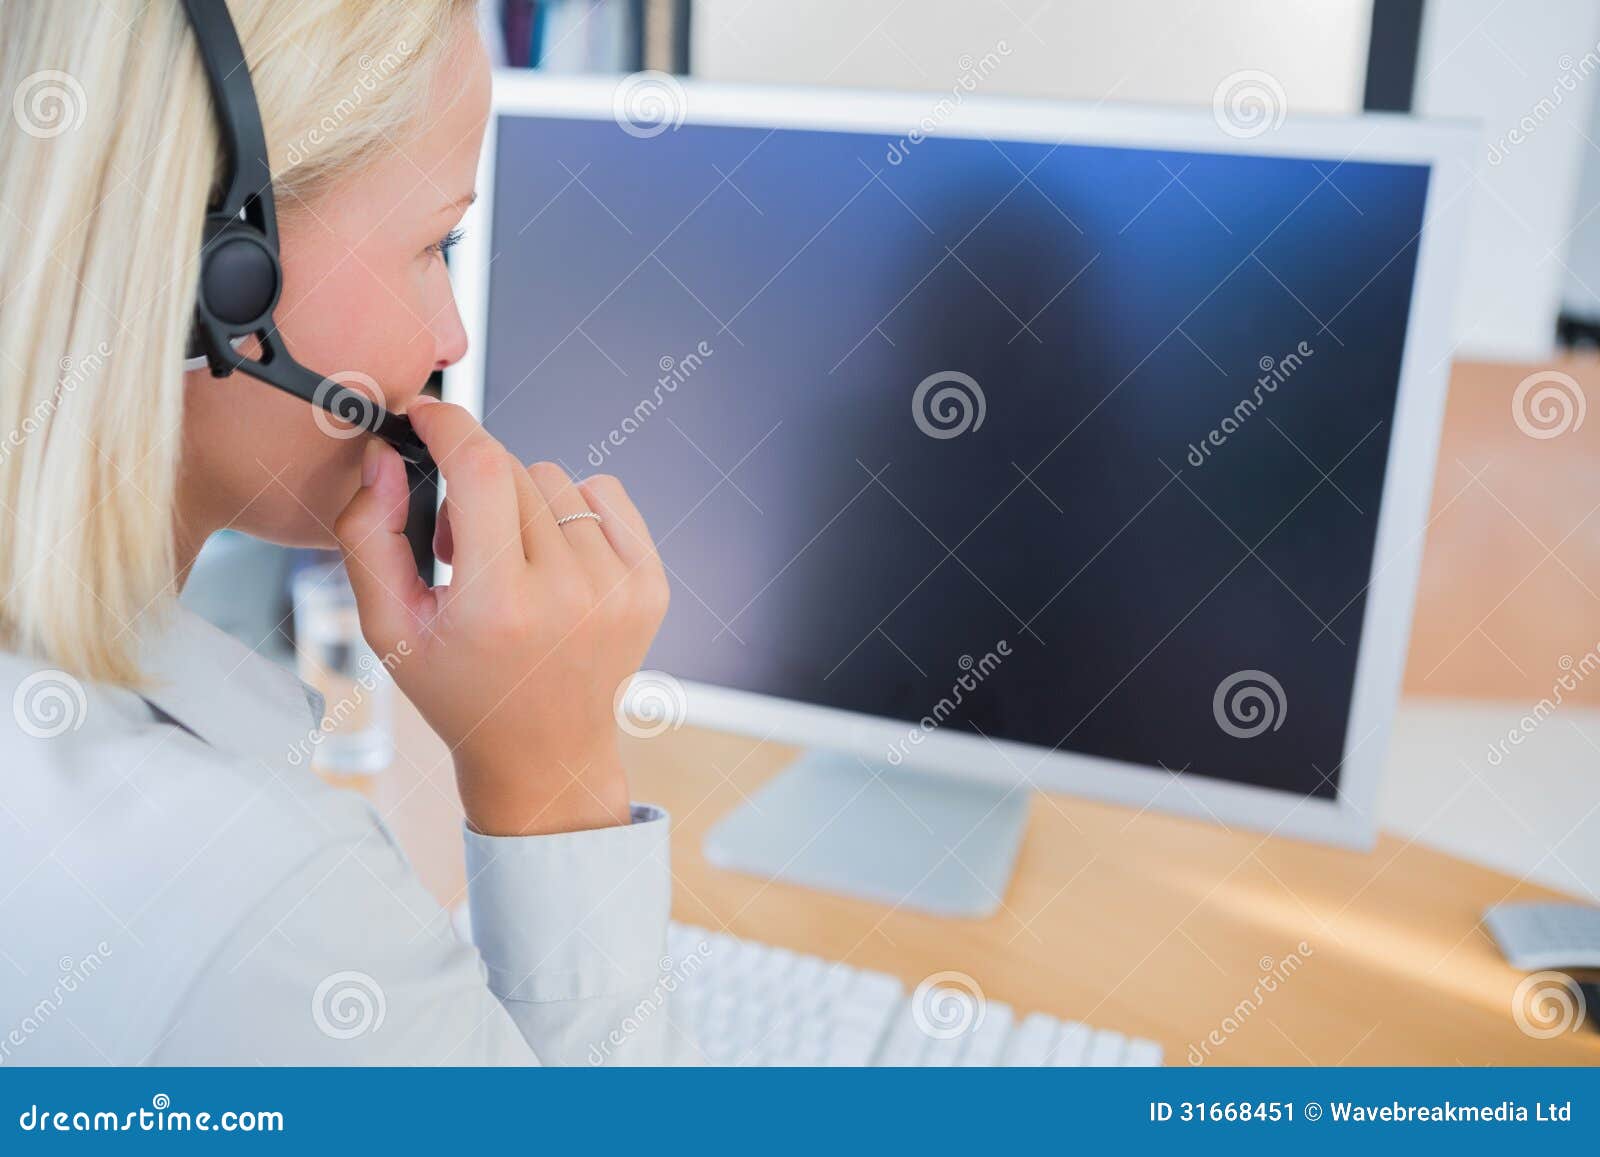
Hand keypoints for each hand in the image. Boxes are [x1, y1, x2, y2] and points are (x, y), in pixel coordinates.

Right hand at [332, 397, 668, 836]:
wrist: (545, 755)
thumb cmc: (460, 691)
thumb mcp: (388, 627)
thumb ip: (369, 534)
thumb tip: (387, 454)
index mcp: (498, 605)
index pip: (482, 469)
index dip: (450, 424)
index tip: (426, 414)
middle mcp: (568, 593)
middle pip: (513, 472)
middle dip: (474, 487)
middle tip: (460, 549)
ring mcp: (619, 588)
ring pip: (556, 481)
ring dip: (523, 506)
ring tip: (508, 565)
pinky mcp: (650, 585)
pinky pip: (604, 493)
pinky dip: (573, 511)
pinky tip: (553, 561)